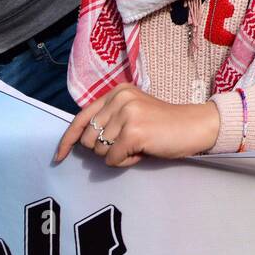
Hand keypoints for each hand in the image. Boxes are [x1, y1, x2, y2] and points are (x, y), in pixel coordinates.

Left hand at [54, 83, 219, 167]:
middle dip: (104, 149)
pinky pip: (112, 160)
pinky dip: (126, 162)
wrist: (195, 126)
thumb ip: (109, 120)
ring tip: (139, 146)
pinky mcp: (133, 132)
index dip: (67, 139)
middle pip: (88, 139)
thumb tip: (80, 142)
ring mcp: (126, 114)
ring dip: (118, 155)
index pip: (81, 118)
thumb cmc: (164, 125)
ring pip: (99, 151)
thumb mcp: (133, 113)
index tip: (59, 156)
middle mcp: (119, 98)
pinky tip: (144, 151)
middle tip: (129, 144)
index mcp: (117, 92)